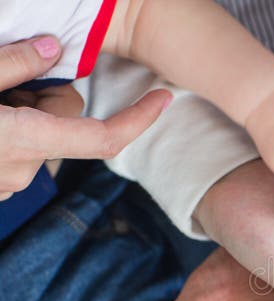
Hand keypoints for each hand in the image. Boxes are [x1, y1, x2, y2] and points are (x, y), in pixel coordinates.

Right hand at [0, 36, 171, 199]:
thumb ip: (15, 64)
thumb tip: (55, 49)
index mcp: (26, 141)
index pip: (104, 137)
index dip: (139, 119)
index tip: (162, 100)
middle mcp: (26, 170)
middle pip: (68, 123)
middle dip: (46, 99)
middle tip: (6, 88)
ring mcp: (9, 183)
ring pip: (45, 135)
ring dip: (24, 116)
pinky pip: (22, 150)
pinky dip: (11, 133)